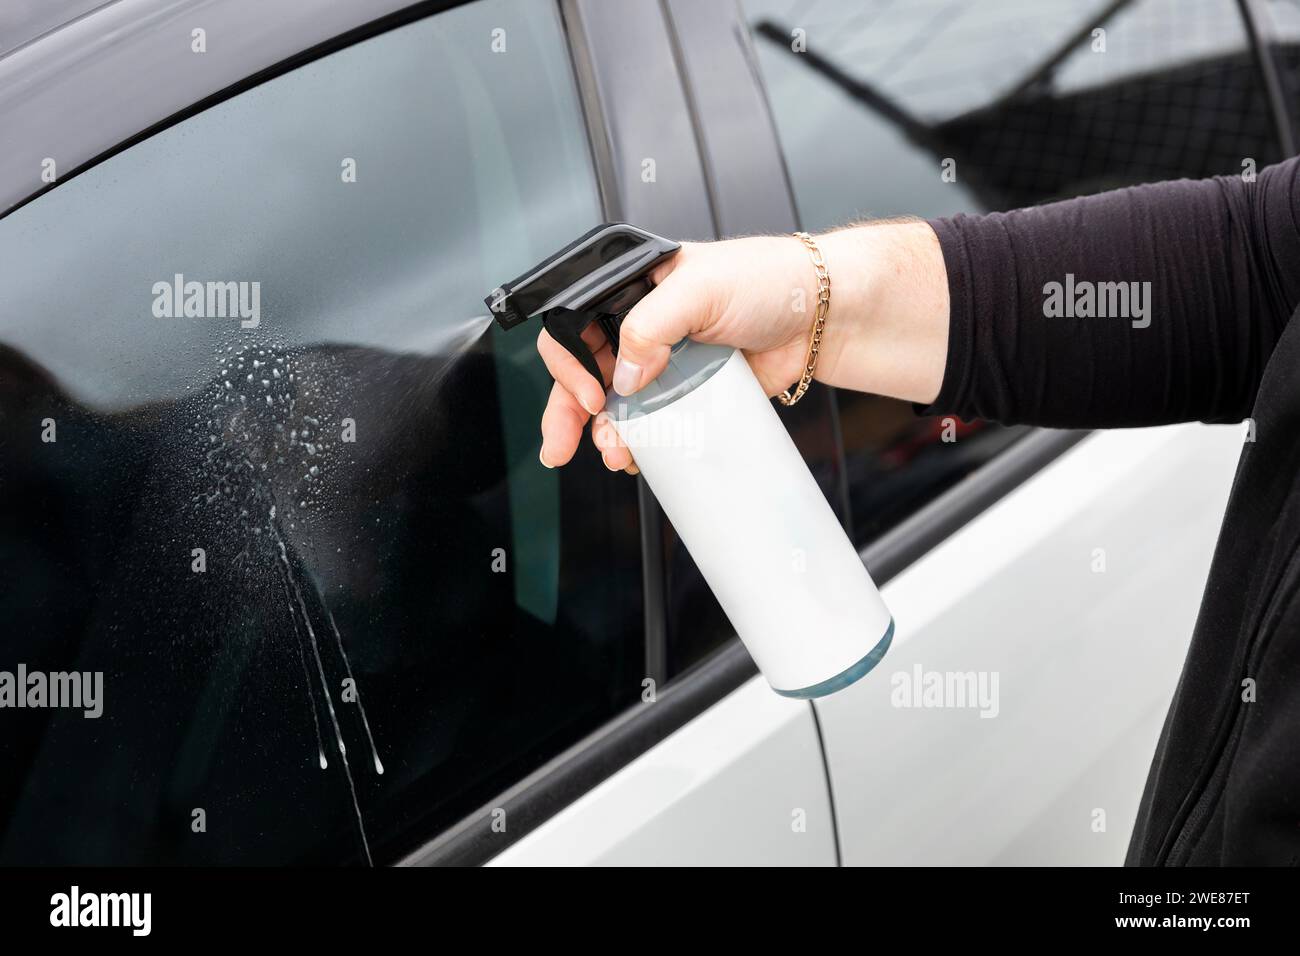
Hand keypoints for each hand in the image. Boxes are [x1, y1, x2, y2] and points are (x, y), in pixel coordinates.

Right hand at [536, 222, 948, 472]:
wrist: (823, 316)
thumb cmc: (768, 279)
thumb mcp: (700, 288)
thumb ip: (650, 325)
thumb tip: (623, 376)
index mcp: (632, 287)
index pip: (575, 325)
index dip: (571, 363)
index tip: (589, 395)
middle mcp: (641, 323)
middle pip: (584, 371)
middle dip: (568, 413)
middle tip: (562, 446)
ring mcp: (664, 361)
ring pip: (615, 405)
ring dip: (607, 434)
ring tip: (616, 454)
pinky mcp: (689, 392)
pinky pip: (654, 423)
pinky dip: (643, 444)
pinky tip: (640, 457)